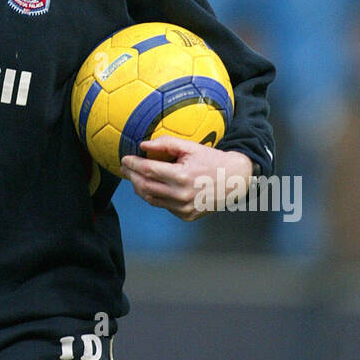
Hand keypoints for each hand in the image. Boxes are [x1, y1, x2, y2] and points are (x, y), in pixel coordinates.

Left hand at [120, 137, 252, 221]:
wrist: (234, 180)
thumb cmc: (211, 160)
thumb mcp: (190, 147)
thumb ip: (166, 144)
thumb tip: (143, 145)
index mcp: (181, 176)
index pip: (148, 170)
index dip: (133, 164)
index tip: (125, 159)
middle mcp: (181, 195)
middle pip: (145, 186)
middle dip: (131, 176)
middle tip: (126, 167)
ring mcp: (184, 208)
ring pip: (150, 199)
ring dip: (139, 187)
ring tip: (134, 177)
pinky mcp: (186, 216)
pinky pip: (163, 206)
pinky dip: (155, 196)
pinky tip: (154, 186)